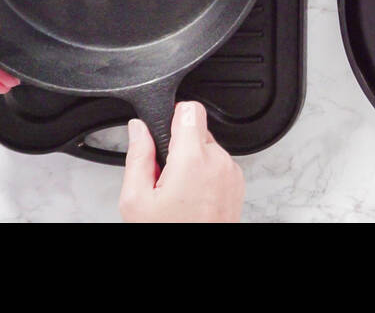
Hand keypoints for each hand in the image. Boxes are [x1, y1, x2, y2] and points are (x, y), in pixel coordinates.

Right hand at [119, 102, 244, 222]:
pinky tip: (191, 197)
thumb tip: (137, 129)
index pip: (190, 110)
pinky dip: (205, 174)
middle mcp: (219, 162)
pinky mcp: (237, 183)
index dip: (172, 116)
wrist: (194, 265)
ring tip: (177, 192)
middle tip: (164, 177)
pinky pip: (218, 165)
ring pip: (208, 148)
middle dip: (178, 146)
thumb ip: (138, 156)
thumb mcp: (136, 199)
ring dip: (192, 161)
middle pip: (197, 130)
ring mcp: (231, 172)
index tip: (163, 131)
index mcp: (193, 159)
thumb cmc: (167, 233)